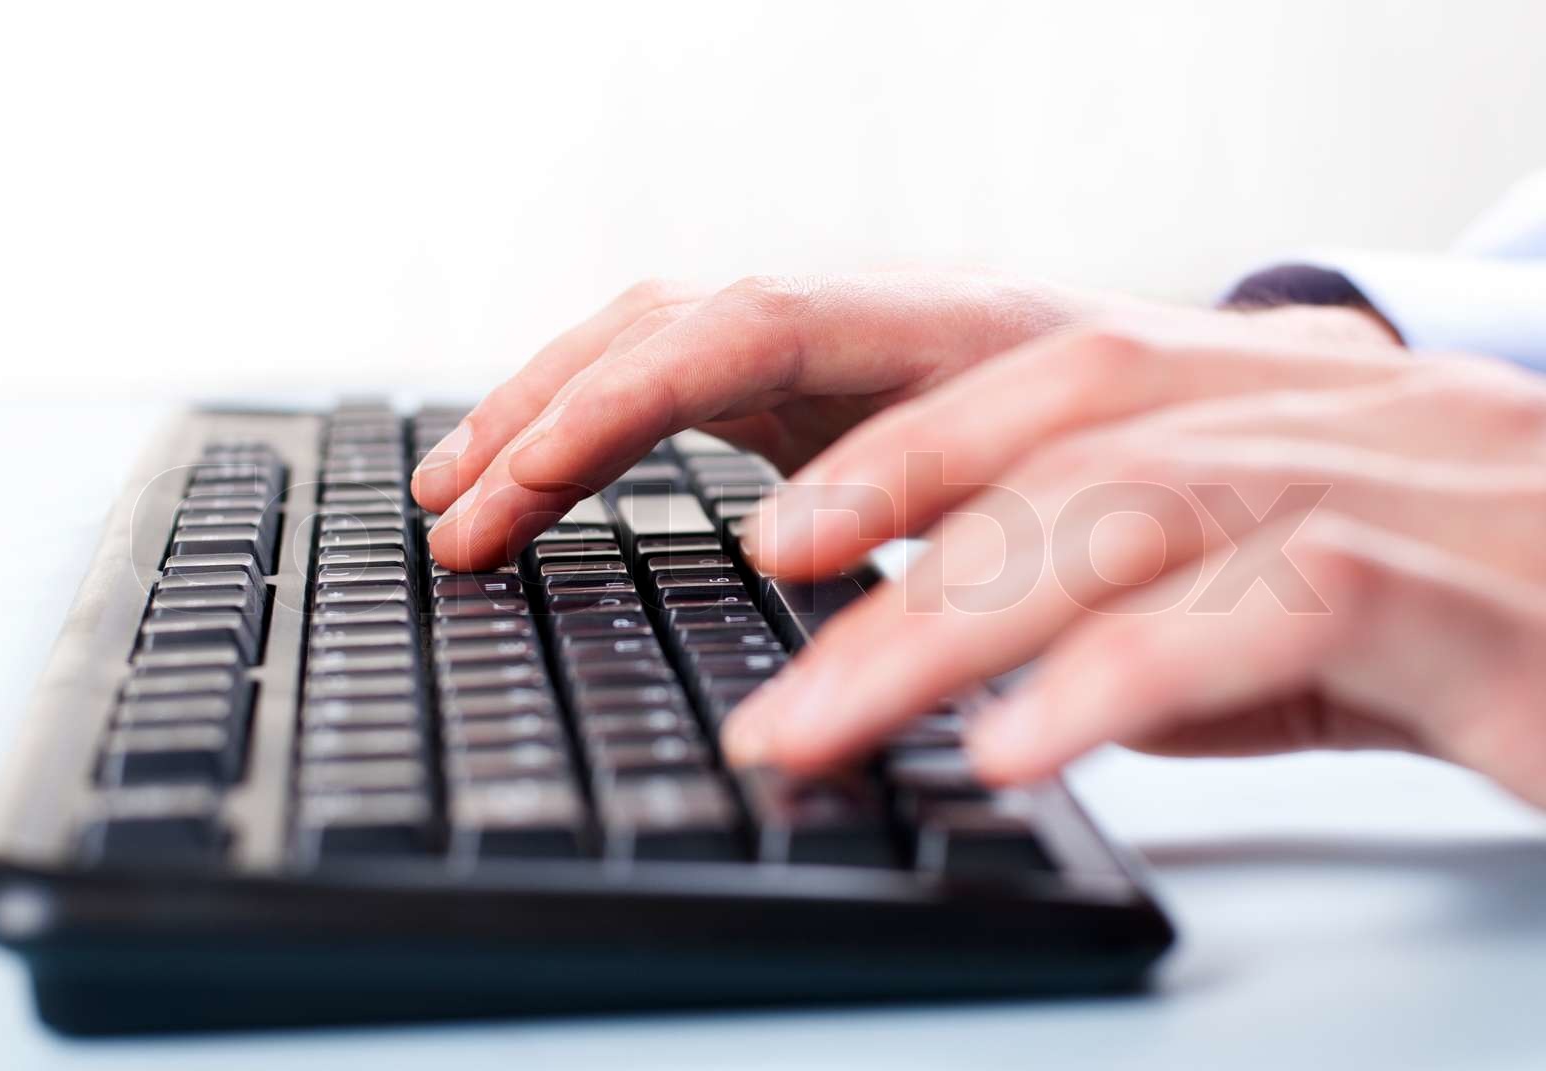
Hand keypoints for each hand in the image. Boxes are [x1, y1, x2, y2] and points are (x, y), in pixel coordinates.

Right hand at [412, 271, 1394, 570]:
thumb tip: (861, 671)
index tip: (529, 499)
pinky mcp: (822, 381)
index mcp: (949, 330)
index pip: (745, 335)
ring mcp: (839, 340)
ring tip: (455, 492)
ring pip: (658, 336)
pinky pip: (680, 371)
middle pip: (672, 322)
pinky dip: (596, 415)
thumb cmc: (1177, 471)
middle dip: (544, 414)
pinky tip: (540, 466)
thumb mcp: (1101, 522)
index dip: (626, 411)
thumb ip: (990, 573)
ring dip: (544, 407)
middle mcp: (876, 314)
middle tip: (455, 516)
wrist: (1233, 404)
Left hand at [719, 332, 1545, 809]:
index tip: (776, 542)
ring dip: (954, 626)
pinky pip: (1288, 604)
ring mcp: (1423, 490)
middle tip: (770, 669)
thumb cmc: (1514, 632)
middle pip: (1068, 431)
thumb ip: (1161, 614)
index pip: (1054, 378)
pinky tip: (1022, 747)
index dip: (899, 446)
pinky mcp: (1499, 603)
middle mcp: (1343, 412)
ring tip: (826, 725)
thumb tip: (1007, 674)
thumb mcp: (1309, 611)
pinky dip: (1131, 675)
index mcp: (1285, 401)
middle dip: (890, 537)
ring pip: (1142, 505)